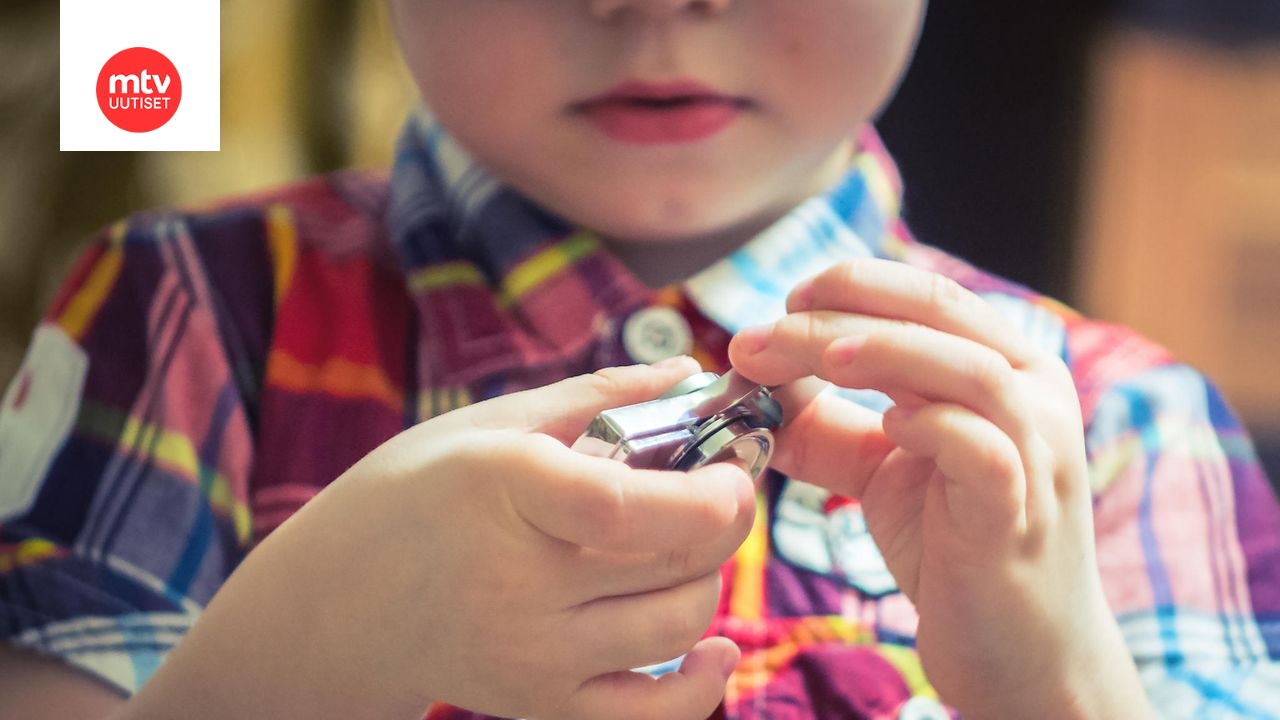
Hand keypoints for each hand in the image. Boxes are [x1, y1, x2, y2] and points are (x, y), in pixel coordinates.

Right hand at [120, 358, 754, 719]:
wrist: (338, 602)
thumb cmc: (414, 493)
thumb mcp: (490, 423)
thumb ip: (598, 397)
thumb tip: (691, 375)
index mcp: (502, 492)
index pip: (622, 508)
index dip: (703, 492)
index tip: (732, 467)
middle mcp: (516, 582)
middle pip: (671, 562)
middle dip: (726, 518)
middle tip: (721, 487)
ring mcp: (531, 653)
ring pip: (677, 624)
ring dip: (709, 576)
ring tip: (686, 545)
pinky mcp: (540, 703)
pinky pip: (651, 714)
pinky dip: (702, 684)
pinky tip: (713, 647)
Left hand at [727, 259, 1149, 717]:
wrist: (1020, 653)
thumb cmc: (953, 548)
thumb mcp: (879, 471)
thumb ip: (825, 425)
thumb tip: (749, 385)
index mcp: (1002, 368)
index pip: (927, 294)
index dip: (851, 286)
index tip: (781, 303)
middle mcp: (1032, 393)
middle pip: (938, 313)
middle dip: (841, 312)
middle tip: (760, 337)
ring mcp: (1036, 451)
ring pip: (967, 369)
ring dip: (883, 351)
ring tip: (816, 357)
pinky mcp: (1020, 510)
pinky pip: (983, 448)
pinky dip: (932, 425)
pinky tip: (886, 427)